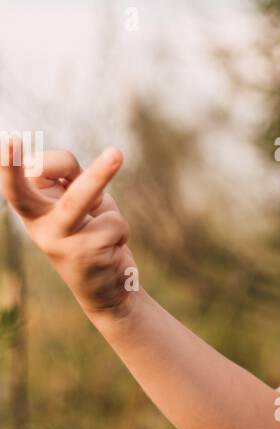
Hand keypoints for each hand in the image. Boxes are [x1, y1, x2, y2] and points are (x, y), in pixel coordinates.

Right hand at [0, 137, 139, 319]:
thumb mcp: (81, 201)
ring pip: (78, 198)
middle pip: (29, 191)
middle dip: (23, 166)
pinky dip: (120, 229)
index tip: (8, 140)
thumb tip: (76, 176)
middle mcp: (39, 225)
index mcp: (34, 208)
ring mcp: (60, 241)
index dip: (13, 162)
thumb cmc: (91, 232)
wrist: (107, 288)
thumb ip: (73, 180)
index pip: (22, 179)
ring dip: (100, 173)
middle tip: (13, 140)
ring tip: (116, 153)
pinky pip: (114, 222)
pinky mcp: (85, 254)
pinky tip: (111, 248)